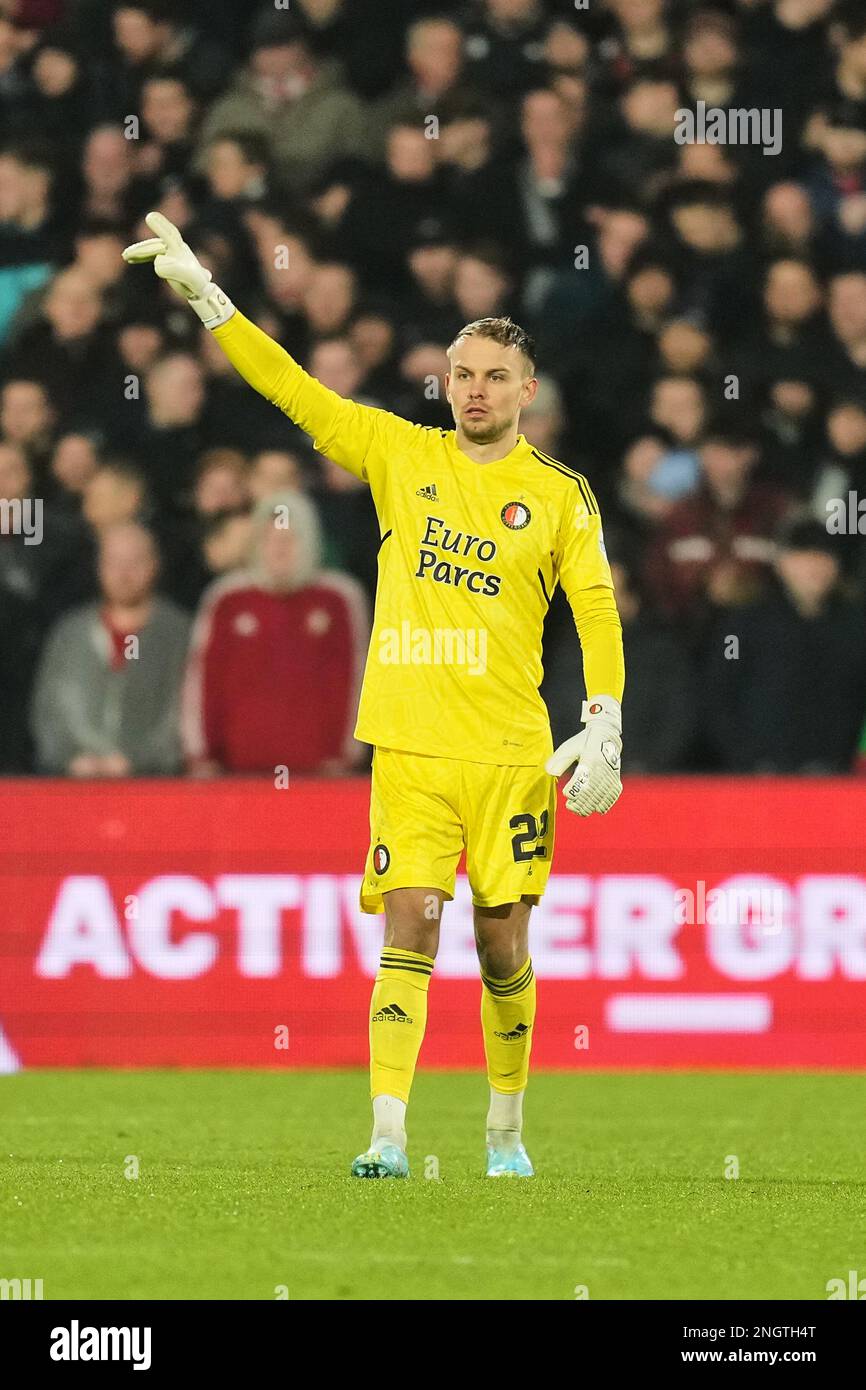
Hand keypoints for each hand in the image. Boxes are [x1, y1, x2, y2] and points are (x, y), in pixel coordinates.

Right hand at [122, 212, 233, 326]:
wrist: (200, 288)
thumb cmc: (197, 283)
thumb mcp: (189, 278)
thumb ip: (175, 270)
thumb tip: (157, 263)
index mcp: (181, 249)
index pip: (170, 235)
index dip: (160, 226)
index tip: (150, 217)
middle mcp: (174, 247)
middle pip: (155, 244)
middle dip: (142, 247)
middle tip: (132, 234)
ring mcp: (168, 252)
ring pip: (150, 250)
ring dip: (138, 252)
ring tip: (125, 256)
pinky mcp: (164, 258)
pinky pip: (149, 255)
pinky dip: (140, 256)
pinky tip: (130, 259)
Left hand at [546, 696, 621, 815]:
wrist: (606, 735)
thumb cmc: (583, 742)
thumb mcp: (570, 746)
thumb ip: (559, 759)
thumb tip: (549, 772)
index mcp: (590, 759)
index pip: (581, 780)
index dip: (573, 790)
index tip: (566, 794)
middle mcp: (602, 769)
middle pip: (590, 793)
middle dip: (579, 803)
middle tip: (570, 806)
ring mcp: (611, 776)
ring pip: (600, 798)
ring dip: (589, 807)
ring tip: (578, 810)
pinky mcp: (616, 780)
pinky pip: (611, 798)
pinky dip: (602, 806)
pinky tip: (594, 808)